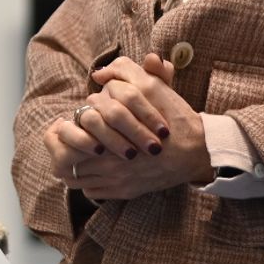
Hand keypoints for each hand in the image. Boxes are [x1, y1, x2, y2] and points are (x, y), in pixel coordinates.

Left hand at [49, 54, 211, 198]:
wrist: (200, 151)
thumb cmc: (174, 117)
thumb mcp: (153, 86)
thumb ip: (125, 71)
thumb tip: (98, 74)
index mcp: (114, 128)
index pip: (72, 128)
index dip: (65, 125)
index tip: (65, 121)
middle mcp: (112, 157)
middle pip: (65, 155)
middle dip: (63, 145)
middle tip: (63, 138)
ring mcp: (117, 178)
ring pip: (74, 176)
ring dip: (70, 164)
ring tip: (72, 154)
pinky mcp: (124, 191)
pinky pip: (90, 191)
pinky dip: (84, 181)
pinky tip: (89, 169)